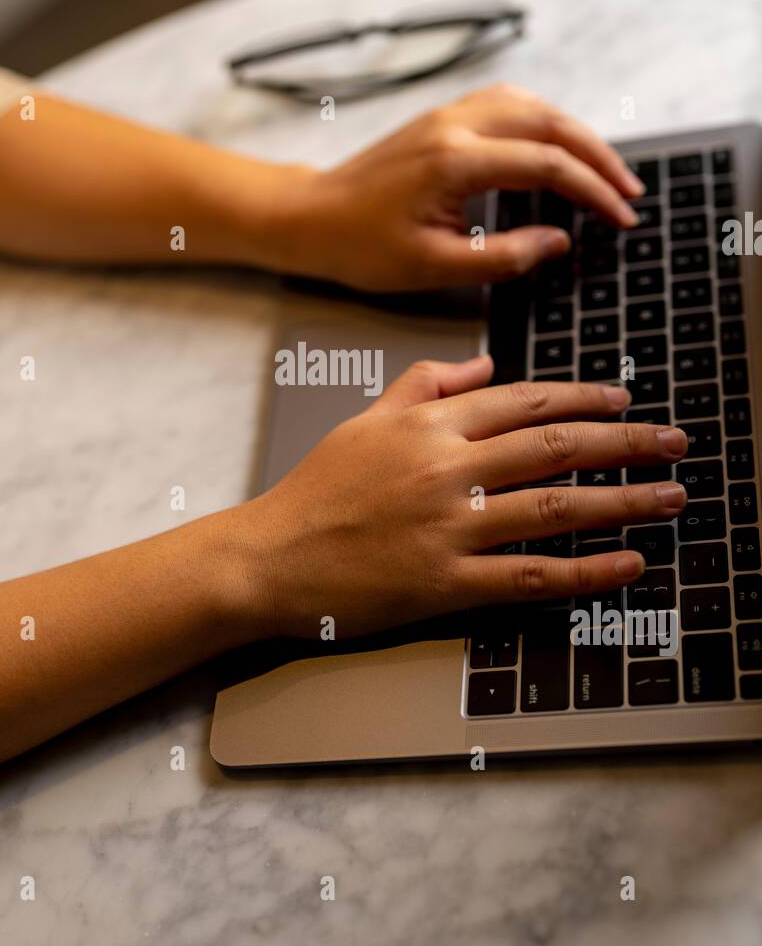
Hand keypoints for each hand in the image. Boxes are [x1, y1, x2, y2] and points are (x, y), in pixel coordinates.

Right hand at [237, 357, 687, 639]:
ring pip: (555, 507)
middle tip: (675, 443)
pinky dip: (586, 570)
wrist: (270, 557)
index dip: (584, 400)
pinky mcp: (446, 582)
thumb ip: (425, 383)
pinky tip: (627, 563)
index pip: (524, 402)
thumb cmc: (317, 490)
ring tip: (671, 496)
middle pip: (556, 447)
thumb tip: (485, 363)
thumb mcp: (365, 419)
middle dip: (627, 444)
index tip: (625, 403)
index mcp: (429, 425)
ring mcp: (448, 527)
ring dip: (624, 502)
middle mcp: (446, 469)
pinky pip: (530, 575)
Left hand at [280, 83, 642, 291]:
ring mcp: (447, 115)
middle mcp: (454, 125)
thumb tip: (558, 240)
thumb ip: (503, 256)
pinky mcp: (441, 118)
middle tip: (630, 192)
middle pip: (550, 123)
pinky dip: (543, 120)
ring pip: (532, 105)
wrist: (311, 218)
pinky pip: (507, 103)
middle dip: (599, 156)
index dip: (593, 192)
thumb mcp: (433, 266)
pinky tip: (556, 143)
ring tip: (604, 170)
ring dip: (574, 133)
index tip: (620, 218)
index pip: (547, 166)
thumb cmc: (361, 246)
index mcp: (454, 161)